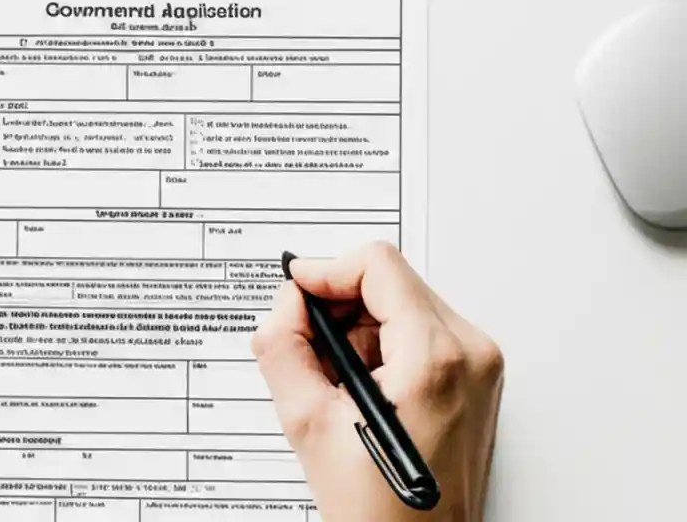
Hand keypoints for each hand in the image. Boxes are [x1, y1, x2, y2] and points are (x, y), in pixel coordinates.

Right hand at [251, 243, 503, 521]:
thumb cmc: (381, 512)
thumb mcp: (308, 422)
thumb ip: (284, 347)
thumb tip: (285, 307)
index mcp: (436, 357)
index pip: (378, 265)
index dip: (325, 271)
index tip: (296, 290)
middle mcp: (470, 353)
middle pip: (390, 282)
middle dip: (337, 308)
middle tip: (305, 347)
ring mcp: (478, 366)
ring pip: (400, 306)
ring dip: (356, 332)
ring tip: (334, 385)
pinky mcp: (474, 379)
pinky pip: (417, 334)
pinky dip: (378, 349)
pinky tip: (358, 392)